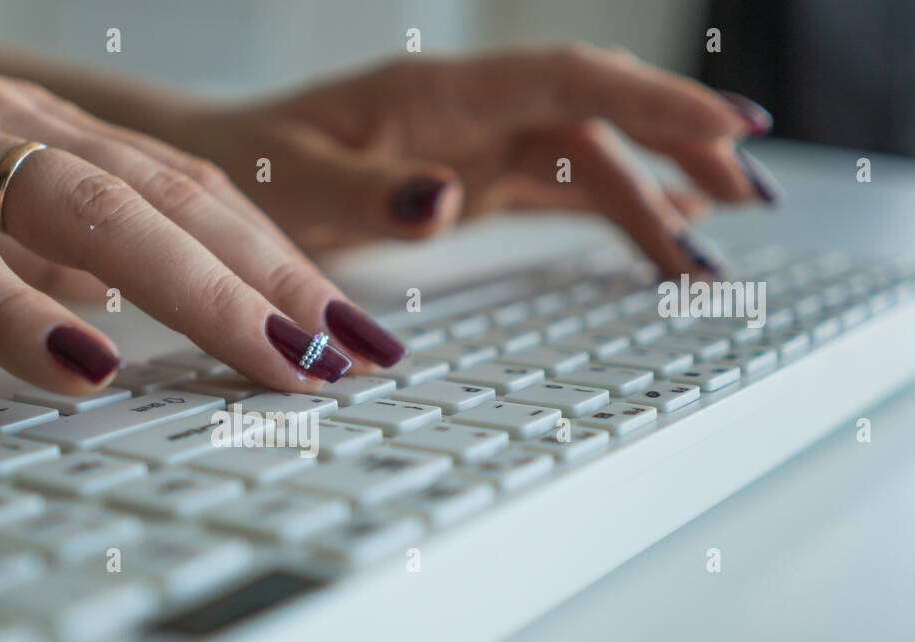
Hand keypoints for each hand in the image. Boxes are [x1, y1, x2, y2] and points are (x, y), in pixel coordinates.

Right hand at [0, 42, 398, 393]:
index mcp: (38, 133)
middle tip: (350, 357)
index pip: (192, 193)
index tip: (353, 330)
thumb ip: (37, 255)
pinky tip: (81, 367)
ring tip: (272, 359)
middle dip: (276, 279)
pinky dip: (16, 311)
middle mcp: (2, 122)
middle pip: (172, 196)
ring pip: (87, 208)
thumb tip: (119, 313)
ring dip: (195, 291)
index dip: (285, 259)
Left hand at [168, 45, 776, 271]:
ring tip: (715, 239)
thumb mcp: (291, 188)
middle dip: (676, 146)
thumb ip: (367, 195)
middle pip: (595, 117)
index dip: (649, 99)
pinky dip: (610, 210)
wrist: (215, 172)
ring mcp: (472, 147)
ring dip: (654, 192)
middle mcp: (466, 113)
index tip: (727, 125)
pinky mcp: (467, 183)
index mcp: (432, 94)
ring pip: (586, 157)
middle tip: (748, 194)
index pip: (563, 81)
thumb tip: (447, 200)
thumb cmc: (244, 168)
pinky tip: (659, 230)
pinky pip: (556, 190)